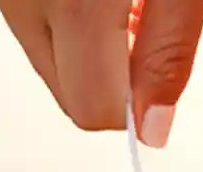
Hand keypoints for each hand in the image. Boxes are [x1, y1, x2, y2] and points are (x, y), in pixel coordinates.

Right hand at [0, 0, 202, 146]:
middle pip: (66, 93)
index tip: (161, 77)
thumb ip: (169, 51)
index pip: (93, 109)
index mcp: (75, 5)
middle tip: (146, 23)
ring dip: (89, 49)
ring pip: (47, 60)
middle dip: (112, 78)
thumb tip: (154, 128)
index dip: (136, 106)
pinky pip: (34, 24)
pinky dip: (68, 20)